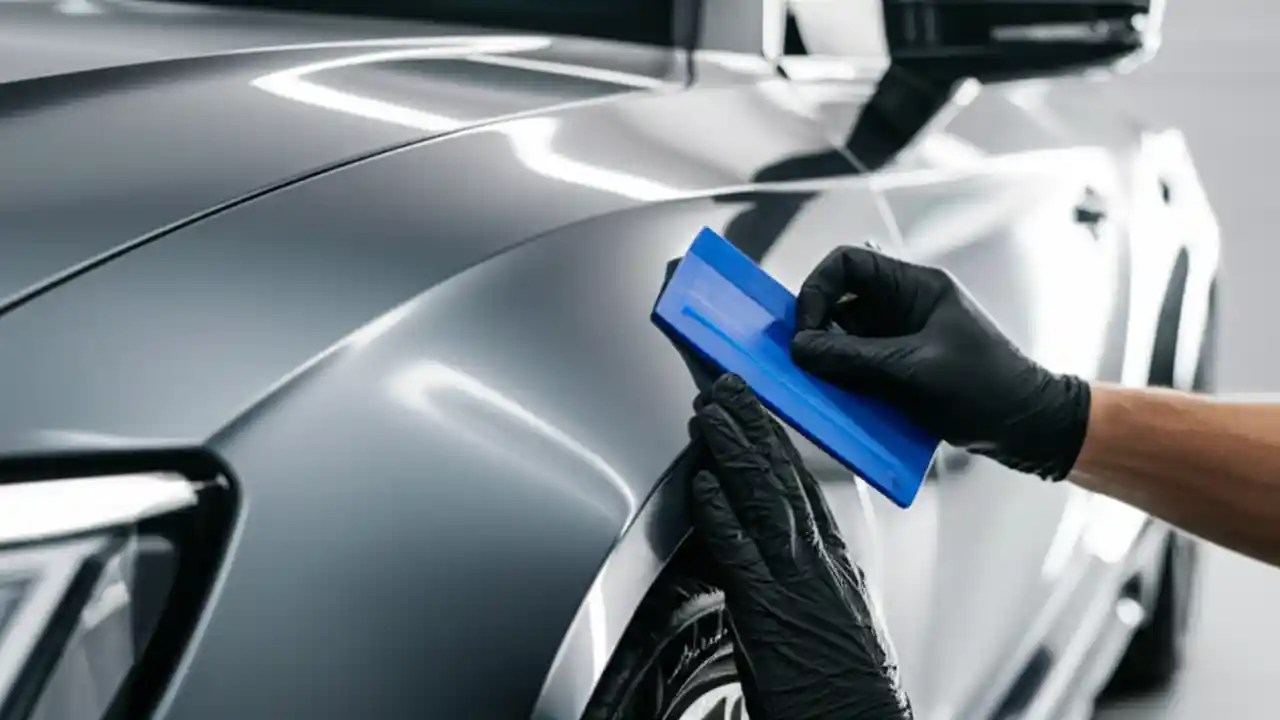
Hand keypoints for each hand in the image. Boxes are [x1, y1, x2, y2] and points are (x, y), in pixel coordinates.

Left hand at [690, 374, 910, 719]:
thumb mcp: (839, 616)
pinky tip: (703, 481)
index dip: (774, 442)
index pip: (800, 484)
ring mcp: (792, 578)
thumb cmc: (848, 686)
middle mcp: (816, 558)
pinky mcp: (765, 606)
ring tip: (709, 412)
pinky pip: (737, 547)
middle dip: (751, 425)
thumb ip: (814, 578)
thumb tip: (791, 558)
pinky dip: (718, 510)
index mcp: (834, 559)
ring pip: (760, 496)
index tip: (757, 412)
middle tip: (729, 386)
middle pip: (780, 476)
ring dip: (731, 449)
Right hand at [790, 246, 1090, 479]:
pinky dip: (846, 382)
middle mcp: (904, 306)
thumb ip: (854, 358)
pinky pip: (858, 366)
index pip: (848, 263)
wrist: (1029, 428)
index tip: (805, 329)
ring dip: (831, 361)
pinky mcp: (900, 368)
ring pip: (845, 338)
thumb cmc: (987, 389)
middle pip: (840, 302)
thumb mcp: (915, 371)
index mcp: (916, 287)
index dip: (817, 288)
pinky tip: (844, 403)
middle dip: (818, 331)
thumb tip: (799, 349)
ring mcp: (901, 337)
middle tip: (806, 364)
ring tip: (824, 388)